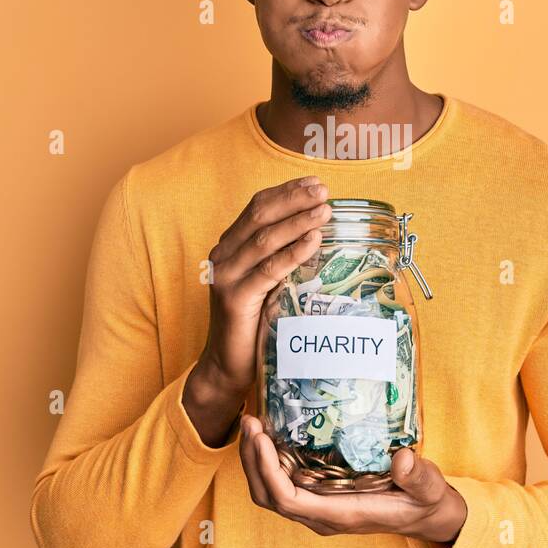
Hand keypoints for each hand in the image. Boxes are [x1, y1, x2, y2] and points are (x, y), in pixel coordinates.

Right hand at [198, 175, 332, 395]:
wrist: (227, 364)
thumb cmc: (254, 321)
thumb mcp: (267, 281)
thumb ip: (280, 257)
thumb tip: (320, 230)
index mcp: (230, 245)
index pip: (257, 207)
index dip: (286, 191)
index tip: (315, 182)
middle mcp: (223, 255)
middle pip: (260, 216)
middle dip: (294, 199)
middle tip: (324, 191)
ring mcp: (226, 276)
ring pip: (265, 239)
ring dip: (298, 222)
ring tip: (325, 211)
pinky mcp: (234, 299)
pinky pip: (268, 270)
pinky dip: (292, 253)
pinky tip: (313, 241)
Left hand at [238, 413, 467, 543]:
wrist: (426, 514)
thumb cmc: (424, 500)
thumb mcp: (427, 487)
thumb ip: (417, 477)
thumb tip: (402, 458)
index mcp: (341, 513)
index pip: (287, 499)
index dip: (267, 470)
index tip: (262, 438)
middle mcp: (322, 515)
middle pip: (268, 496)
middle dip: (252, 461)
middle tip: (251, 422)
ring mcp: (318, 508)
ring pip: (270, 492)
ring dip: (256, 460)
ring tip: (254, 425)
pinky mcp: (319, 497)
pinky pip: (282, 484)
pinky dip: (269, 462)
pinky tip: (272, 436)